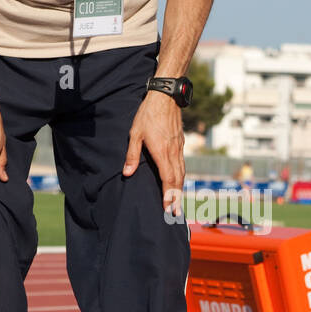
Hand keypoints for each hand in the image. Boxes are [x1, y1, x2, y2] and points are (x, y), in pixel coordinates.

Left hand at [123, 90, 184, 217]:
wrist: (166, 97)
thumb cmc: (148, 114)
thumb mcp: (135, 133)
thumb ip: (132, 155)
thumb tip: (127, 173)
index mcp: (161, 152)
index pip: (167, 179)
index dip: (168, 195)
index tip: (167, 209)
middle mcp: (173, 153)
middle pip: (177, 180)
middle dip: (176, 198)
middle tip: (174, 214)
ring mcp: (179, 148)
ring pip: (182, 173)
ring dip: (180, 190)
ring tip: (177, 203)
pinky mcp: (180, 144)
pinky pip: (182, 165)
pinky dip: (181, 178)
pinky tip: (178, 183)